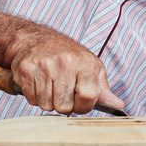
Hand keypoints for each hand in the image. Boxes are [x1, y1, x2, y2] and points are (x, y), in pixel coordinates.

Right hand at [7, 31, 123, 115]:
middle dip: (63, 105)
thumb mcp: (90, 67)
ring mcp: (44, 65)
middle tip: (62, 91)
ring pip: (46, 105)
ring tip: (50, 85)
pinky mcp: (26, 70)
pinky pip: (32, 99)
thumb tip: (119, 106)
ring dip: (48, 101)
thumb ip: (102, 89)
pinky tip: (38, 82)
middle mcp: (65, 62)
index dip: (84, 105)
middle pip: (65, 106)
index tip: (79, 101)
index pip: (89, 96)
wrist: (35, 39)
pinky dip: (34, 96)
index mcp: (85, 63)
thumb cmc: (67, 55)